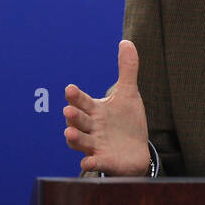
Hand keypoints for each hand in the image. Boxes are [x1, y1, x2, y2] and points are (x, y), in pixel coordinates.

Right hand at [64, 40, 149, 174]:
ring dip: (75, 138)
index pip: (83, 102)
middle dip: (74, 116)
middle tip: (69, 110)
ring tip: (69, 132)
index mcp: (95, 111)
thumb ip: (127, 70)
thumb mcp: (129, 95)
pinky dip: (90, 163)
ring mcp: (95, 145)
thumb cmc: (127, 122)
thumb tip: (126, 41)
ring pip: (81, 141)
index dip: (77, 97)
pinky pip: (94, 163)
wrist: (135, 151)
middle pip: (79, 120)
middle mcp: (91, 128)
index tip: (70, 89)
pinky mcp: (103, 161)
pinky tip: (88, 162)